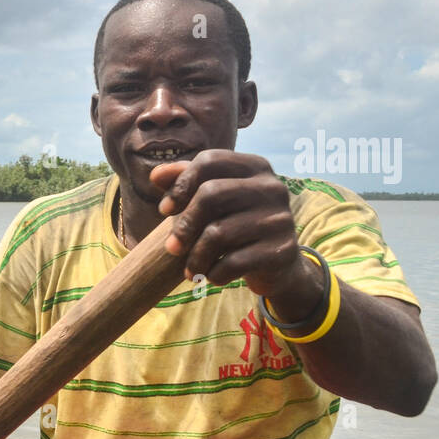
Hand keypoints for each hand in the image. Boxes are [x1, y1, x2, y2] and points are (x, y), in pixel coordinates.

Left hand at [149, 151, 314, 303]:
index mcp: (255, 167)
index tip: (165, 210)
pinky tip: (211, 277)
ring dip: (196, 257)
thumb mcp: (214, 201)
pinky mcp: (281, 249)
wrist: (277, 265)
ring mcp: (280, 218)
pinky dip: (214, 273)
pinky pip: (234, 262)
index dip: (180, 185)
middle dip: (184, 225)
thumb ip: (187, 181)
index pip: (209, 161)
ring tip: (190, 270)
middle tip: (171, 248)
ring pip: (219, 233)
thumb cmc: (237, 225)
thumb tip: (156, 175)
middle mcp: (272, 187)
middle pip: (211, 194)